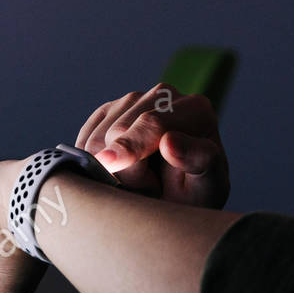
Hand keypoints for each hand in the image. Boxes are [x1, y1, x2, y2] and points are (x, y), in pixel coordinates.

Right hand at [76, 82, 229, 208]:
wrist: (176, 197)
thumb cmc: (195, 195)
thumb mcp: (208, 187)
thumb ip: (197, 161)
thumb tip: (169, 141)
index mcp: (196, 110)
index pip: (153, 123)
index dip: (130, 145)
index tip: (108, 163)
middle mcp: (165, 95)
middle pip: (120, 131)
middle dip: (127, 170)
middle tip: (152, 189)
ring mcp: (132, 100)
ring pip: (97, 138)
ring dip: (111, 170)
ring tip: (139, 181)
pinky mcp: (107, 112)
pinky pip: (85, 140)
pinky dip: (93, 163)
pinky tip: (117, 174)